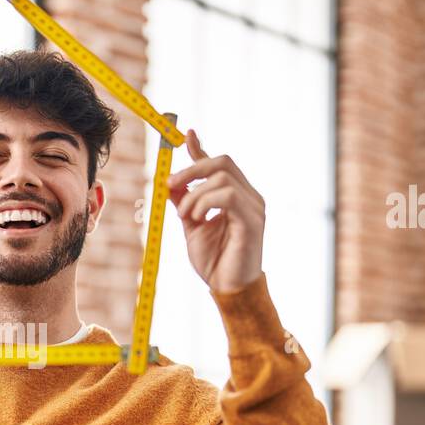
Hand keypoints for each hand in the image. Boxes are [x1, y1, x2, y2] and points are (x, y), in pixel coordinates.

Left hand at [166, 129, 264, 292]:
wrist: (227, 289)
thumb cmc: (214, 261)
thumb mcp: (191, 225)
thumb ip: (184, 202)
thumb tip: (169, 182)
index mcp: (236, 196)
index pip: (220, 163)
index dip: (201, 148)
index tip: (186, 135)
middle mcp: (249, 197)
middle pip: (222, 162)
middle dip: (191, 169)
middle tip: (170, 186)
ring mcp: (254, 207)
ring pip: (222, 178)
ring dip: (195, 196)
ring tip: (187, 217)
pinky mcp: (253, 221)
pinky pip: (228, 196)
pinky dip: (205, 203)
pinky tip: (198, 220)